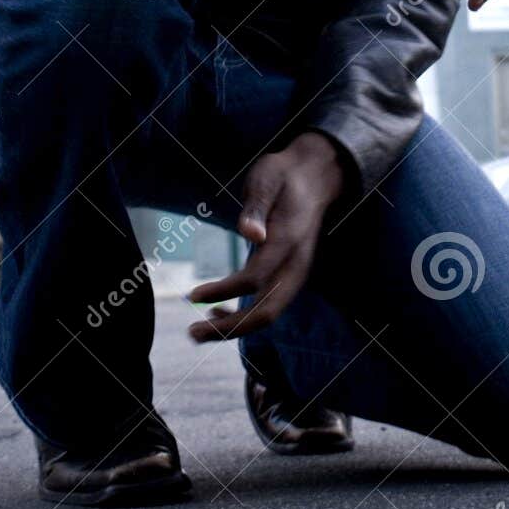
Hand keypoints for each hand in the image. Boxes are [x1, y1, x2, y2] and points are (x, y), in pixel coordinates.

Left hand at [186, 132, 343, 342]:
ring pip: (268, 314)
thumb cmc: (284, 175)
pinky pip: (269, 306)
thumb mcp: (267, 178)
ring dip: (233, 329)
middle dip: (229, 328)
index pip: (255, 277)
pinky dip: (243, 317)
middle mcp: (296, 264)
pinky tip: (216, 311)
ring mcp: (296, 273)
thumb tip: (249, 234)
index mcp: (288, 240)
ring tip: (198, 331)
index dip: (223, 290)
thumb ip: (257, 207)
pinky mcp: (289, 275)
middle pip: (267, 312)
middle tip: (191, 333)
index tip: (192, 295)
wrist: (316, 177)